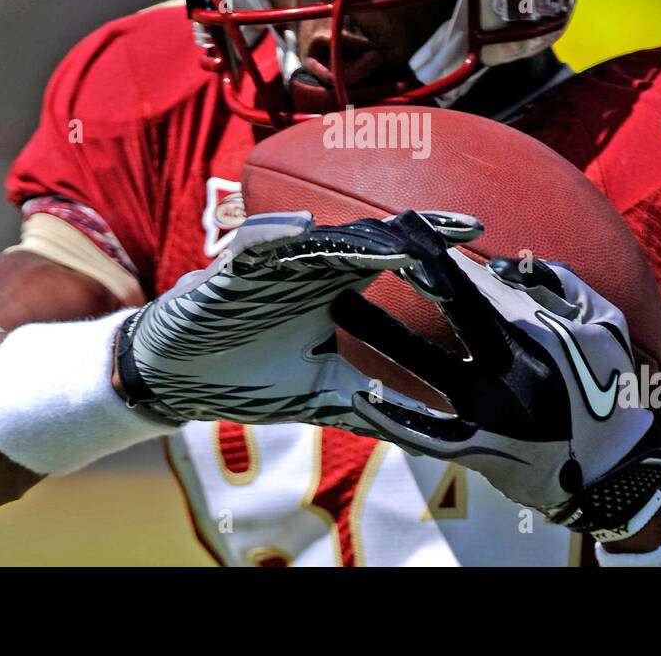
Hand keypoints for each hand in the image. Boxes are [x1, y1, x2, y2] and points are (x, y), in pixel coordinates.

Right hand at [113, 209, 481, 432]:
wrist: (177, 379)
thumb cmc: (250, 376)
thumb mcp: (321, 393)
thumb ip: (371, 402)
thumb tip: (435, 430)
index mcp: (334, 287)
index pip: (392, 259)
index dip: (433, 248)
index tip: (482, 238)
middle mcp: (309, 267)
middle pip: (367, 238)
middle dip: (413, 236)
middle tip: (460, 232)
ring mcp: (270, 266)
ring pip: (320, 239)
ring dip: (359, 239)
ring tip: (400, 241)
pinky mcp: (227, 273)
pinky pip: (251, 246)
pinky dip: (272, 235)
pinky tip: (300, 230)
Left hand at [343, 212, 652, 519]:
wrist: (617, 471)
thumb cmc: (613, 389)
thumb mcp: (605, 323)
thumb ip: (560, 282)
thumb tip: (505, 264)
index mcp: (538, 331)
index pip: (479, 282)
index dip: (439, 253)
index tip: (406, 225)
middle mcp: (508, 364)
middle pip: (449, 309)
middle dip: (410, 273)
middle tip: (367, 246)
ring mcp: (488, 407)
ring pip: (423, 364)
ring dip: (380, 334)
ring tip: (339, 308)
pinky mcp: (477, 448)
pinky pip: (426, 433)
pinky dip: (393, 417)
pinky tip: (356, 400)